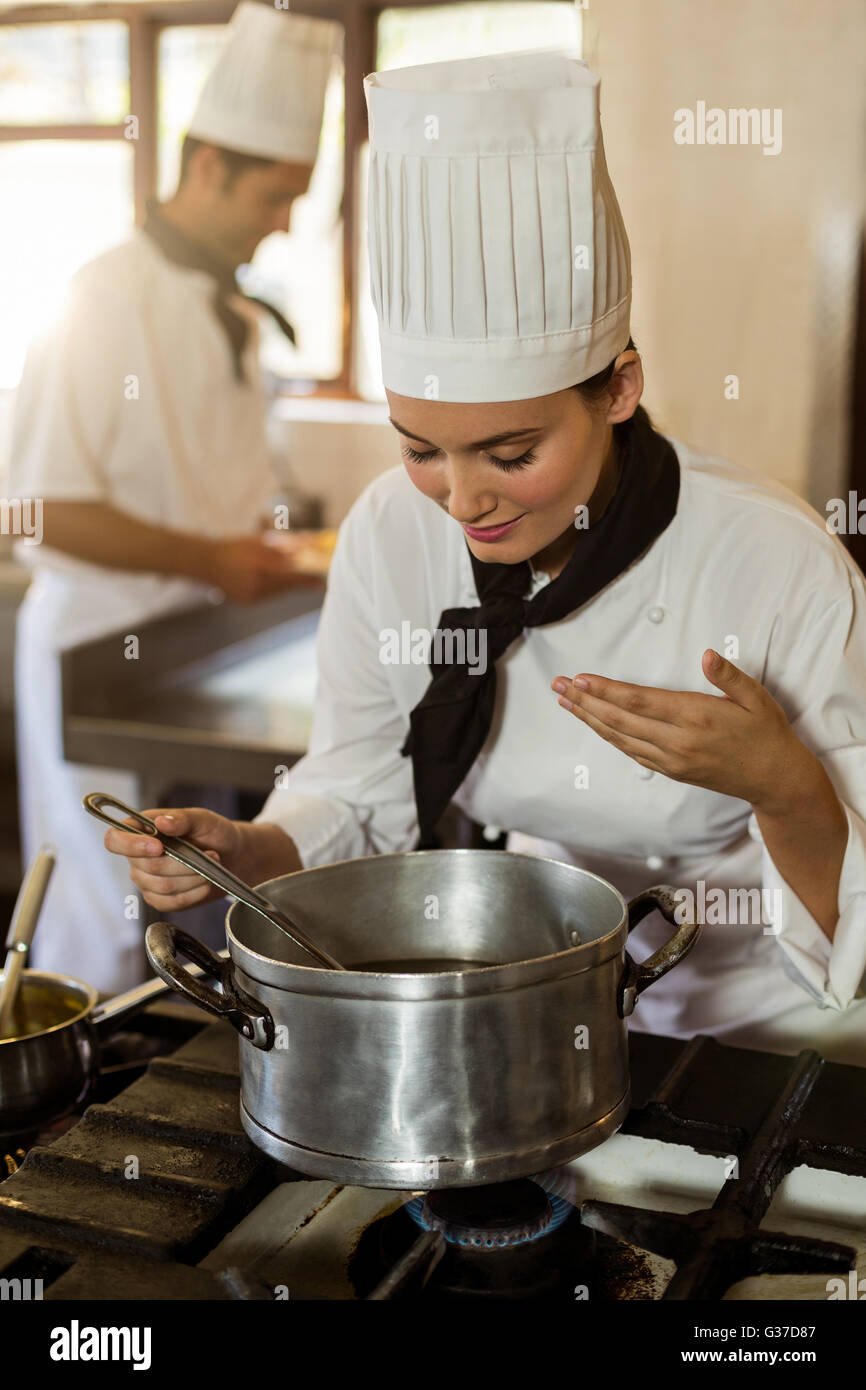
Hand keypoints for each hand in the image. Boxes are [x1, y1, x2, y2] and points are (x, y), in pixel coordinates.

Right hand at [103, 808, 243, 911]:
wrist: (232, 856)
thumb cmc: (214, 833)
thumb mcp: (203, 819)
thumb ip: (182, 819)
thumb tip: (162, 822)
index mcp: (140, 830)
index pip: (114, 839)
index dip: (131, 845)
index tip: (159, 847)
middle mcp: (137, 857)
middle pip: (146, 867)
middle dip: (182, 863)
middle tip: (208, 854)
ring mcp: (146, 881)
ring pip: (161, 886)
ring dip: (192, 877)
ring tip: (210, 865)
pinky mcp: (160, 900)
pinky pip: (170, 903)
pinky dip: (193, 893)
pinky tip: (205, 882)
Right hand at [204, 535, 322, 601]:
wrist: (207, 563)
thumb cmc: (237, 547)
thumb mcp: (259, 541)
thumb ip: (283, 545)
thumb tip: (309, 545)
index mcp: (257, 564)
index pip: (289, 574)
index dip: (307, 579)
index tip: (322, 583)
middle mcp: (254, 582)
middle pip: (287, 585)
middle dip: (301, 582)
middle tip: (316, 580)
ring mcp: (250, 594)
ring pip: (279, 591)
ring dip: (287, 583)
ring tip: (279, 573)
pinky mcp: (248, 602)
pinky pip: (269, 595)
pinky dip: (273, 588)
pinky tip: (265, 579)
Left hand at [550, 648, 816, 813]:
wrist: (774, 779)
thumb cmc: (766, 734)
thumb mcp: (757, 698)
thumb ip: (729, 676)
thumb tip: (707, 655)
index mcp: (695, 718)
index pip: (639, 702)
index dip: (606, 690)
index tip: (580, 679)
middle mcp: (677, 742)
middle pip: (620, 720)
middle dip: (585, 702)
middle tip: (558, 686)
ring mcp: (672, 760)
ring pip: (620, 738)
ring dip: (590, 719)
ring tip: (566, 702)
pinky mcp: (672, 771)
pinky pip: (632, 752)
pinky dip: (609, 737)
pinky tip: (595, 724)